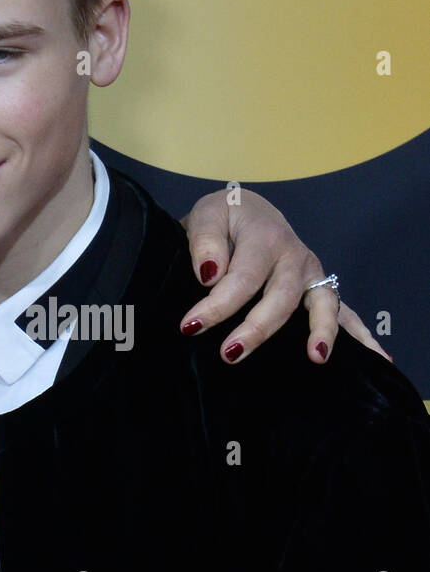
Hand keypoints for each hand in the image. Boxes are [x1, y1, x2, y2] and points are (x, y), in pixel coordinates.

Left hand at [177, 189, 390, 365]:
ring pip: (322, 305)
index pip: (242, 278)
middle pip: (281, 297)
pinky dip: (363, 336)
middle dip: (256, 328)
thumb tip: (210, 274)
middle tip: (229, 354)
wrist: (248, 211)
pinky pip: (345, 314)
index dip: (217, 305)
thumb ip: (205, 241)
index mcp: (267, 237)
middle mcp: (297, 256)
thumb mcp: (207, 215)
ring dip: (322, 332)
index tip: (190, 326)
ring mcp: (314, 274)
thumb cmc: (225, 218)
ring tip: (316, 357)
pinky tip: (380, 360)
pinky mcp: (321, 289)